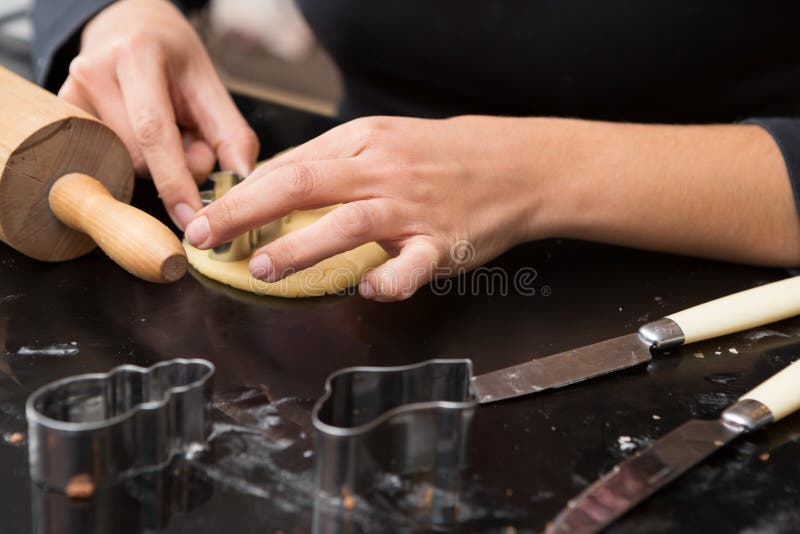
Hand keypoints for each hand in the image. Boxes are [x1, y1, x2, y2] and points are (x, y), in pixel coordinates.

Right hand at [58, 0, 258, 227]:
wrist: (132, 29)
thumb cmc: (174, 60)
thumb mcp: (211, 87)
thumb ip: (232, 137)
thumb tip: (239, 187)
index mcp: (138, 56)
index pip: (154, 133)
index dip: (175, 181)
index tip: (190, 216)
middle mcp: (95, 71)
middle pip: (136, 158)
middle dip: (173, 167)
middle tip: (189, 139)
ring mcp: (70, 92)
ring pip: (118, 163)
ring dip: (151, 163)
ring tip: (163, 130)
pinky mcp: (60, 113)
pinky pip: (102, 158)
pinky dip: (129, 157)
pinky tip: (137, 134)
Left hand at [185, 116, 552, 300]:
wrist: (512, 164)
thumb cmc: (437, 157)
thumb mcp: (381, 141)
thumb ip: (328, 162)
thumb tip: (267, 184)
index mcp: (363, 143)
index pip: (289, 166)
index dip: (240, 194)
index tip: (203, 216)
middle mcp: (383, 172)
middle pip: (304, 186)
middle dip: (246, 213)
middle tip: (205, 237)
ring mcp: (414, 208)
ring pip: (349, 223)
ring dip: (300, 246)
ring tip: (261, 267)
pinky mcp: (443, 243)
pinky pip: (413, 266)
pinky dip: (389, 279)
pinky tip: (366, 291)